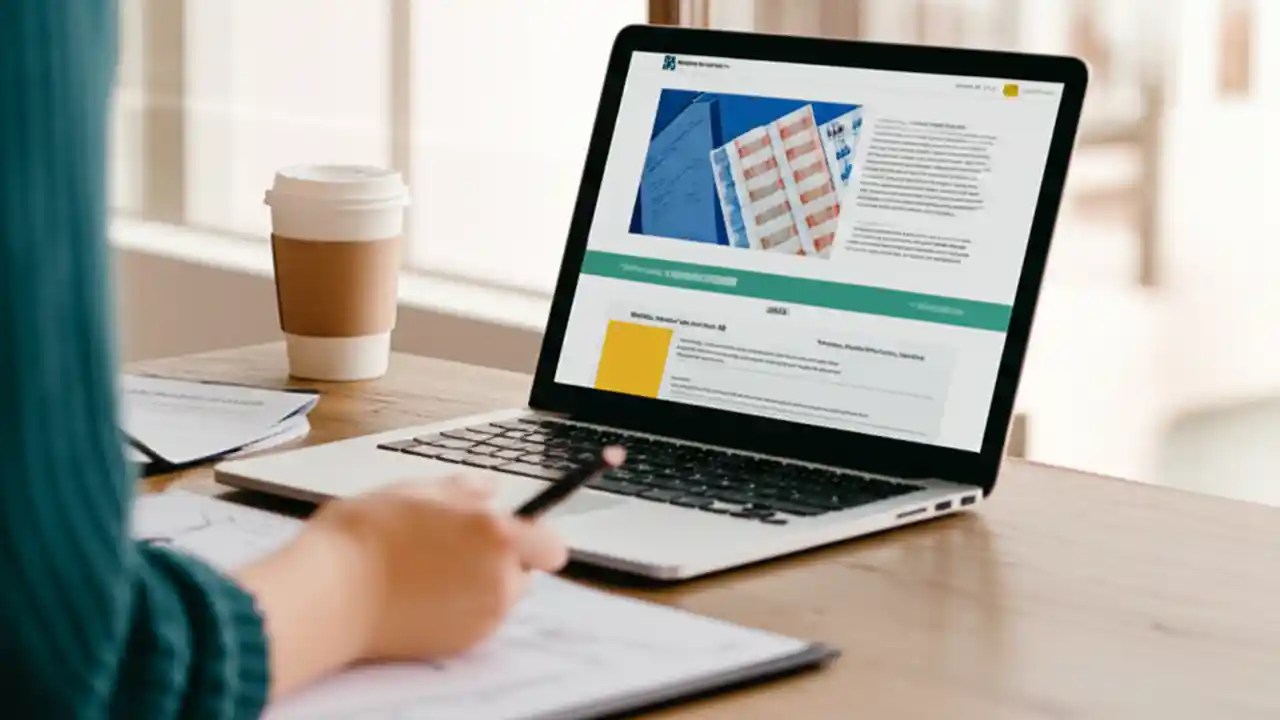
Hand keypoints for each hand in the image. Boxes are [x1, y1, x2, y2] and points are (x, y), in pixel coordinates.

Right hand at [234, 476, 567, 697]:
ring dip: (480, 584)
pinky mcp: (460, 644)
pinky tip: (420, 595)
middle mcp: (497, 580)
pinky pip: (477, 621)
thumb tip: (490, 490)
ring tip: (429, 570)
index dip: (535, 537)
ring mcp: (481, 617)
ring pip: (500, 597)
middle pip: (524, 572)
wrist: (326, 597)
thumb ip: (463, 490)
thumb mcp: (415, 491)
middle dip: (501, 560)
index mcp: (493, 535)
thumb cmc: (364, 539)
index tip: (513, 530)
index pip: (552, 546)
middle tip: (455, 547)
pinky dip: (460, 609)